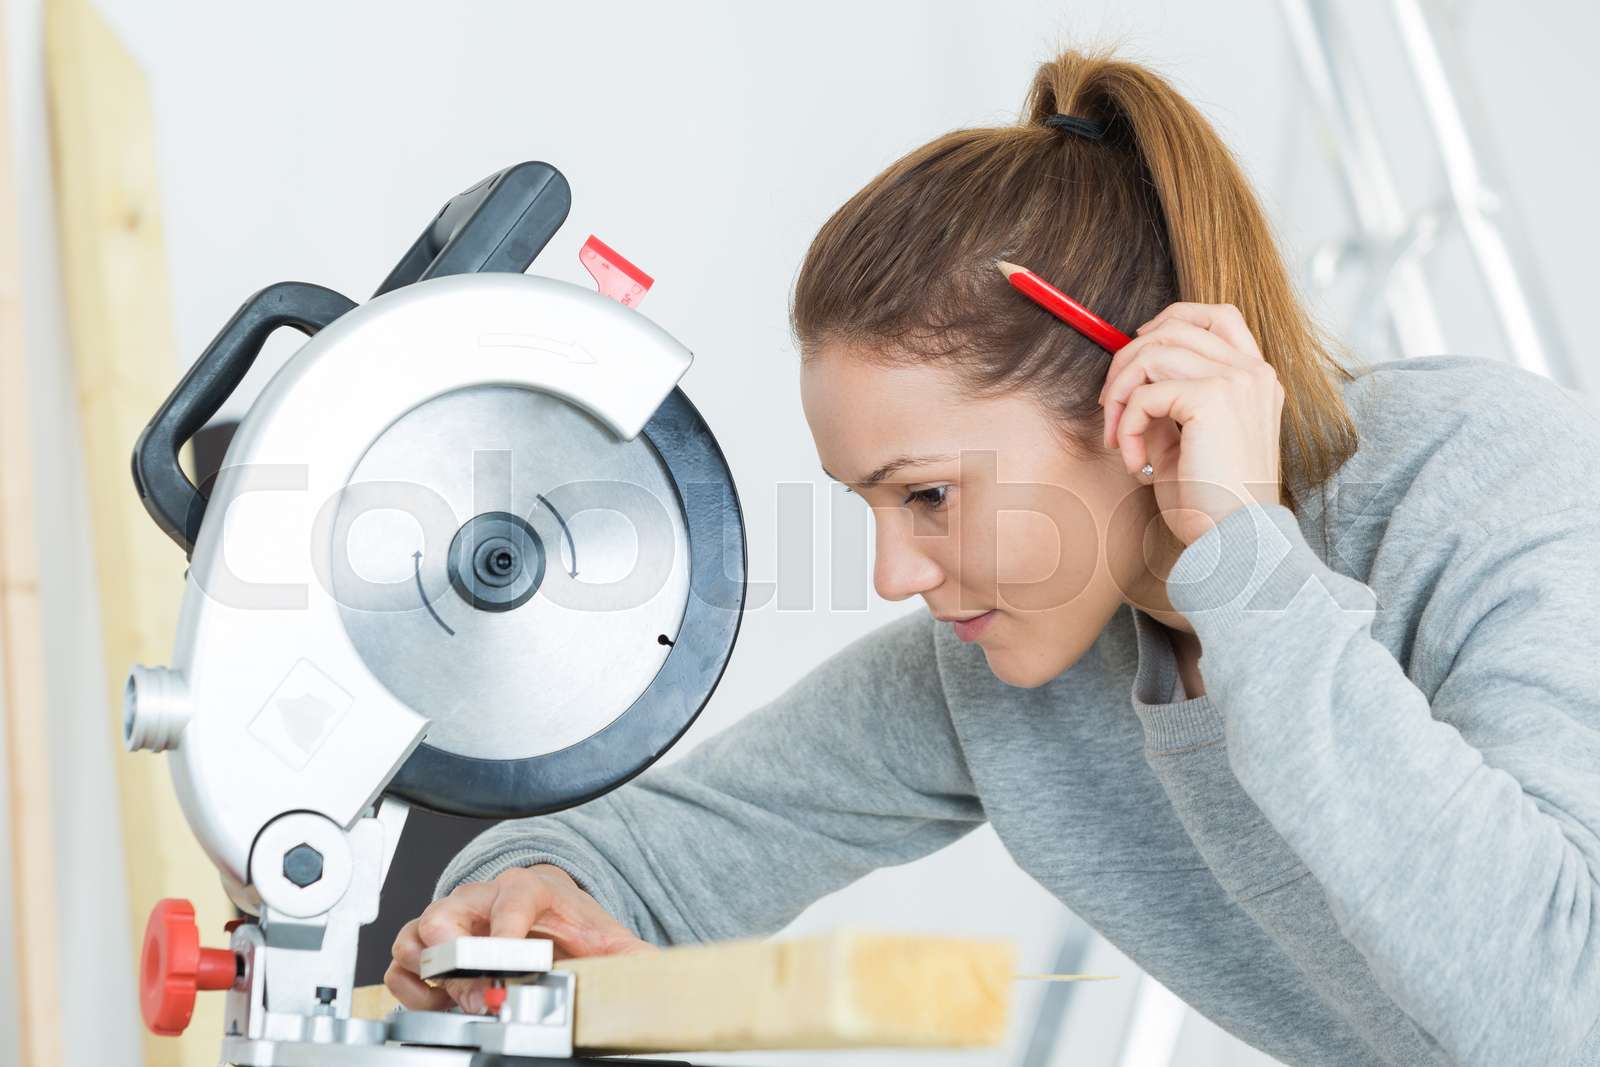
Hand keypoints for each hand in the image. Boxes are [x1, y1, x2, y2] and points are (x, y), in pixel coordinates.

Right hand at [385, 864, 656, 1014]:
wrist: (550, 910)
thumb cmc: (570, 920)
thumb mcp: (606, 937)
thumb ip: (632, 956)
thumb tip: (659, 972)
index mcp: (528, 889)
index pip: (511, 900)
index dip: (506, 933)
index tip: (511, 962)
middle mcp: (482, 898)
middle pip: (447, 915)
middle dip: (460, 962)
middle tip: (484, 994)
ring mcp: (451, 919)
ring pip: (415, 935)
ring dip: (429, 974)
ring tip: (456, 998)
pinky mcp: (429, 945)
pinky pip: (400, 961)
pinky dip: (409, 986)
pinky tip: (437, 1002)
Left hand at [1097, 302, 1283, 545]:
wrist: (1235, 541)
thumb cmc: (1211, 503)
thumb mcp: (1188, 441)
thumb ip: (1169, 404)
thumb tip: (1127, 379)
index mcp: (1256, 380)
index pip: (1219, 315)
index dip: (1170, 319)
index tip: (1136, 345)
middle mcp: (1254, 373)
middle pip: (1175, 326)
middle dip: (1127, 361)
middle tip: (1109, 407)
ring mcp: (1237, 381)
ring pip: (1152, 352)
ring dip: (1120, 394)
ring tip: (1118, 439)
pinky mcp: (1212, 398)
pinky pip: (1145, 394)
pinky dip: (1126, 426)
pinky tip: (1135, 463)